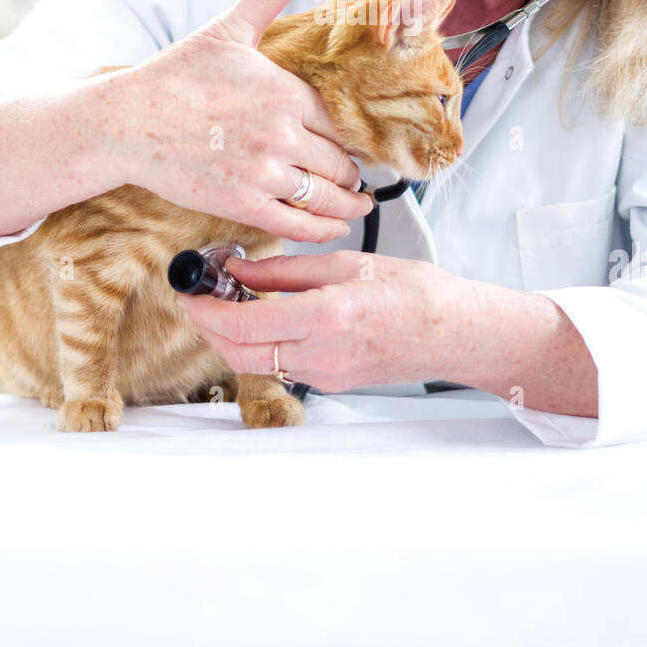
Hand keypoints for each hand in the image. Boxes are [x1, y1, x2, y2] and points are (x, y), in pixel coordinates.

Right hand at [98, 0, 372, 241]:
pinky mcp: (242, 205)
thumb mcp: (228, 28)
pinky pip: (300, 224)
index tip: (357, 142)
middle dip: (351, 172)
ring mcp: (263, 173)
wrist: (127, 122)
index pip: (342, 122)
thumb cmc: (176, 75)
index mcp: (285, 92)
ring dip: (347, 204)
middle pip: (341, 163)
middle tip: (355, 175)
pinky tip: (332, 226)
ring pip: (327, 196)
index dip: (353, 136)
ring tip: (354, 204)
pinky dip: (323, 229)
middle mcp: (281, 134)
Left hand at [175, 250, 460, 392]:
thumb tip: (240, 270)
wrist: (455, 332)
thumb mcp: (346, 264)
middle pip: (237, 353)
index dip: (205, 308)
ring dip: (231, 337)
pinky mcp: (332, 382)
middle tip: (201, 294)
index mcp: (324, 317)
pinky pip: (281, 366)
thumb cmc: (415, 291)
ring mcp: (325, 375)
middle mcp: (320, 354)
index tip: (192, 286)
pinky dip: (260, 343)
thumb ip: (286, 271)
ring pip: (255, 364)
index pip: (240, 324)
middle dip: (208, 325)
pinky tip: (264, 317)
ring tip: (229, 302)